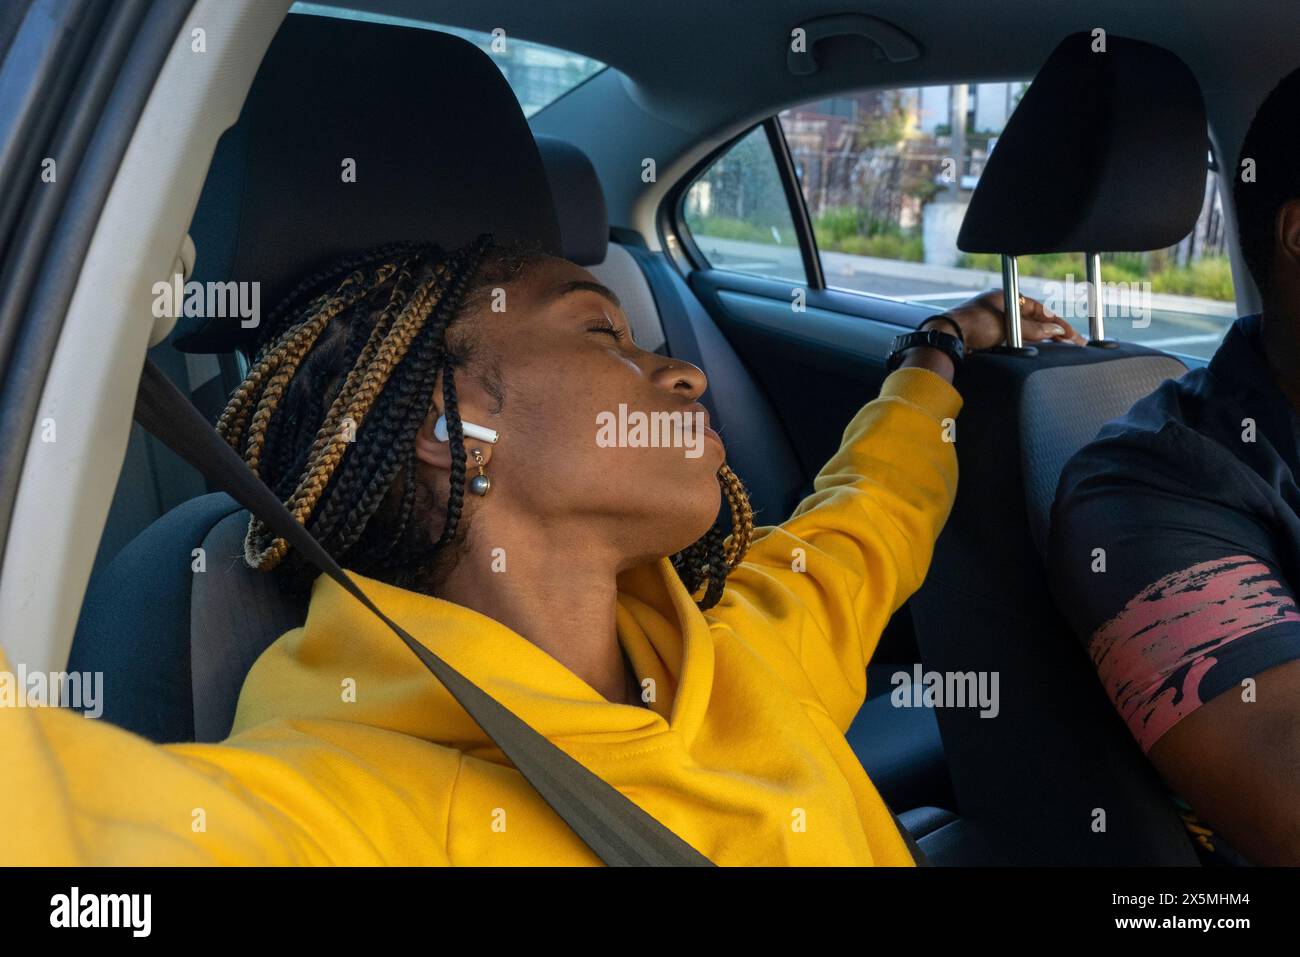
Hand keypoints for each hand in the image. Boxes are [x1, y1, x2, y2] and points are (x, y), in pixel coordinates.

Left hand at [925, 289, 1085, 351]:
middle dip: (1053, 332)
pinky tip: (1035, 353)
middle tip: (1072, 344)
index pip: (1040, 310)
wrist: (946, 338)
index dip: (1057, 323)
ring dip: (1040, 340)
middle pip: (1034, 321)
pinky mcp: (986, 339)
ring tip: (1059, 349)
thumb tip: (1056, 331)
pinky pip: (1012, 342)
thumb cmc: (973, 324)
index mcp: (1006, 298)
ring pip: (1024, 332)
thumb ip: (1033, 329)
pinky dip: (1026, 347)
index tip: (1072, 336)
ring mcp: (993, 324)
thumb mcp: (1008, 324)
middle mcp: (1001, 309)